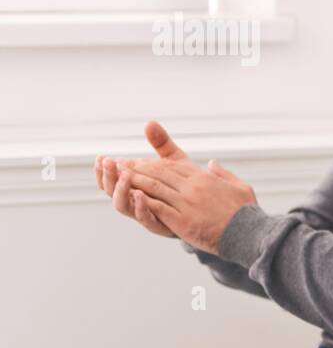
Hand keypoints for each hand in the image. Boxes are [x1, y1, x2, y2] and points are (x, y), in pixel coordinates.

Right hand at [94, 121, 189, 236]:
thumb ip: (162, 145)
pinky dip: (140, 207)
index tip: (101, 157)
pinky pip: (146, 219)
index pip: (113, 178)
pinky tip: (139, 194)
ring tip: (124, 174)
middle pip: (112, 192)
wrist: (215, 215)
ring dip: (120, 189)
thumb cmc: (191, 188)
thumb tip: (149, 122)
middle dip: (108, 176)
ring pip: (123, 206)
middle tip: (106, 162)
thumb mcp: (177, 163)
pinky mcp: (162, 225)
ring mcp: (148, 215)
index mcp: (137, 187)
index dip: (104, 169)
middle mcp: (138, 202)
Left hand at [118, 156, 256, 253]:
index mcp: (204, 177)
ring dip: (134, 181)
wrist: (247, 234)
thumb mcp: (239, 186)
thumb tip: (212, 163)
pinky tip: (130, 197)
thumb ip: (223, 173)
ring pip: (154, 187)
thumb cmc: (245, 212)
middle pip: (159, 172)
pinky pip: (157, 207)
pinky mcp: (182, 220)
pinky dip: (142, 201)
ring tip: (119, 177)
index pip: (172, 165)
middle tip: (121, 165)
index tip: (138, 161)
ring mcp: (186, 203)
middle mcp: (192, 187)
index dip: (152, 162)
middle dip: (137, 167)